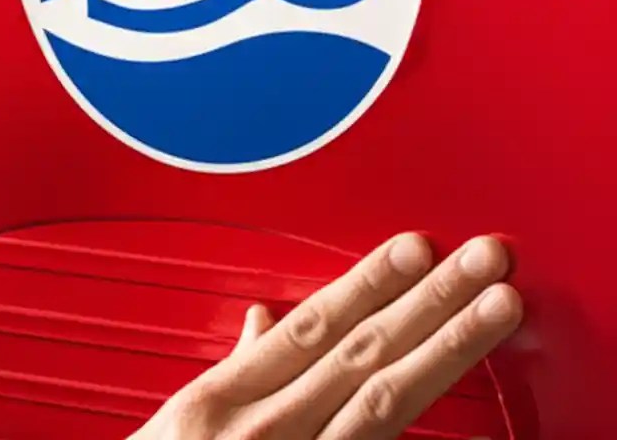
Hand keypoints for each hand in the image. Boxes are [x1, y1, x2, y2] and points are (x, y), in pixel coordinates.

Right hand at [131, 234, 522, 439]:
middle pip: (360, 356)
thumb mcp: (173, 425)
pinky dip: (420, 427)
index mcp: (217, 404)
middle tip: (483, 259)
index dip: (367, 284)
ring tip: (496, 307)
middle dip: (429, 301)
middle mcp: (262, 434)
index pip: (309, 329)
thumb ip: (230, 369)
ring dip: (447, 350)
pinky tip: (473, 405)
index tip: (414, 248)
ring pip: (385, 405)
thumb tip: (262, 321)